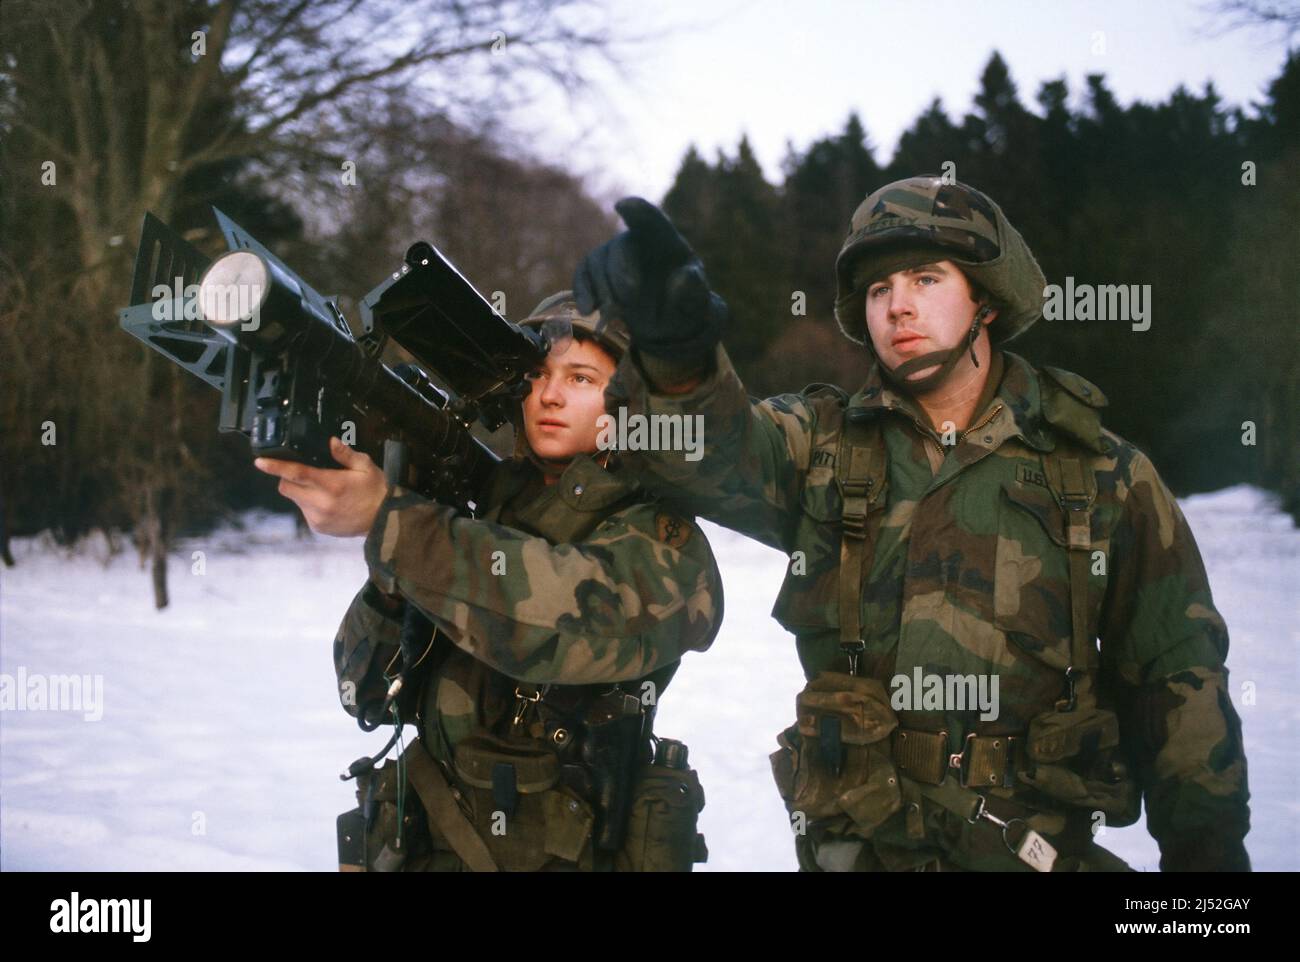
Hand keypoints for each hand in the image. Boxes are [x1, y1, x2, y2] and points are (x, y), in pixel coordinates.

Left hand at [254, 437, 387, 536]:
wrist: (385, 521)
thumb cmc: (376, 490)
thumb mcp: (366, 466)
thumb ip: (345, 454)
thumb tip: (330, 441)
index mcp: (332, 484)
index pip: (297, 473)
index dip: (276, 467)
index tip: (260, 462)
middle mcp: (321, 502)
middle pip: (286, 487)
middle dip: (287, 478)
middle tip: (304, 474)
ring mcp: (317, 517)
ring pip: (295, 499)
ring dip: (301, 492)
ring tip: (323, 490)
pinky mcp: (318, 527)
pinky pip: (304, 511)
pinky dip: (310, 504)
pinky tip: (328, 503)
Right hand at [573, 197, 726, 360]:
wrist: (669, 327)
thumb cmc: (686, 308)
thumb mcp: (698, 303)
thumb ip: (694, 290)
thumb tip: (682, 276)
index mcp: (666, 242)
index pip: (652, 219)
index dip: (637, 210)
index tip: (622, 206)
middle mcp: (637, 243)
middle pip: (620, 246)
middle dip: (620, 272)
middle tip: (629, 299)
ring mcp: (614, 258)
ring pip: (596, 261)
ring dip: (603, 289)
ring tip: (616, 314)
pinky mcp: (597, 276)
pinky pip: (583, 275)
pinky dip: (582, 291)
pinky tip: (587, 310)